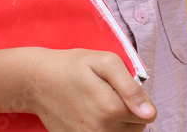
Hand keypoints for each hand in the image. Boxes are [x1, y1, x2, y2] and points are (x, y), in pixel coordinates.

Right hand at [27, 48, 155, 130]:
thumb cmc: (71, 66)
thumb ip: (131, 87)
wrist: (36, 81)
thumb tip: (149, 113)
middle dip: (130, 111)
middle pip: (137, 128)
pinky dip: (104, 129)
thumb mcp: (105, 62)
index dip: (138, 99)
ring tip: (100, 104)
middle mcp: (102, 131)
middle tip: (108, 93)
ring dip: (118, 123)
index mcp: (111, 109)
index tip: (121, 88)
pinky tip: (90, 115)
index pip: (148, 115)